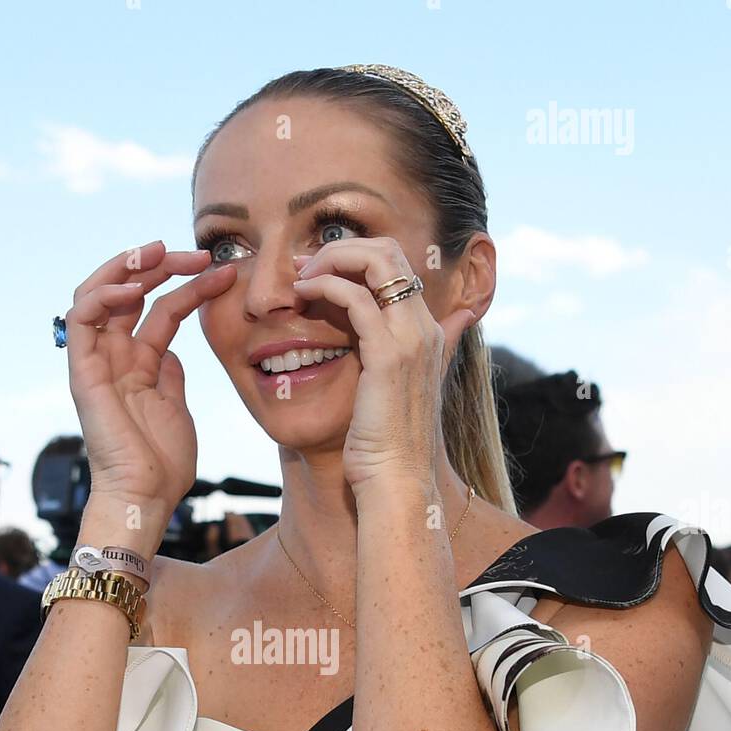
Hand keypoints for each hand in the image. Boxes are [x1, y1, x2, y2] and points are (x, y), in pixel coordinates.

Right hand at [65, 240, 235, 515]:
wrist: (146, 496)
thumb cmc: (163, 465)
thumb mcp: (177, 409)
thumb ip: (171, 376)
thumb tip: (172, 351)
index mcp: (139, 366)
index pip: (158, 309)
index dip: (188, 285)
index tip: (221, 272)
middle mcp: (114, 359)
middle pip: (129, 293)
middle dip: (160, 264)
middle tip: (197, 252)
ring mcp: (97, 363)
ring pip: (98, 294)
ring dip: (129, 267)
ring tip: (162, 252)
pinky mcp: (82, 373)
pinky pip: (80, 320)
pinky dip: (102, 296)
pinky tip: (134, 289)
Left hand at [291, 237, 475, 492]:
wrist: (397, 481)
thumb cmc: (389, 446)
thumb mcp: (398, 397)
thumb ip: (404, 363)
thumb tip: (413, 347)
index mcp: (429, 333)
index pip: (399, 266)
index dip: (358, 258)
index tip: (320, 274)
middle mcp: (425, 328)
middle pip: (390, 251)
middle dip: (343, 248)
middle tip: (306, 267)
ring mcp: (409, 338)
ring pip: (376, 261)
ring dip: (330, 259)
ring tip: (301, 278)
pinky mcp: (386, 353)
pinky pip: (354, 296)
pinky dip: (325, 285)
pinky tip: (303, 296)